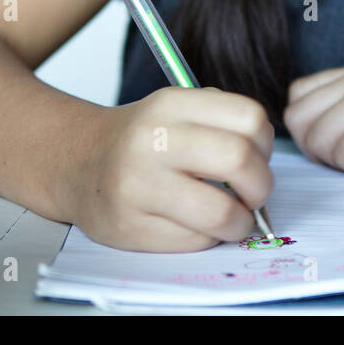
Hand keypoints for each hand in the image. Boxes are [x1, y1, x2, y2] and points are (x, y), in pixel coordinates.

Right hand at [62, 86, 273, 251]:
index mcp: (172, 104)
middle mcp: (152, 140)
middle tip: (254, 194)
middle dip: (261, 186)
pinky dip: (209, 237)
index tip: (258, 156)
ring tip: (233, 217)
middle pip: (240, 161)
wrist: (78, 163)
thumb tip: (265, 163)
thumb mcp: (178, 109)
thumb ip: (223, 123)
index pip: (250, 118)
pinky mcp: (131, 226)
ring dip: (241, 222)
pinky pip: (196, 240)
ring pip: (222, 212)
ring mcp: (138, 185)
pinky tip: (198, 225)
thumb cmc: (144, 138)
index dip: (266, 144)